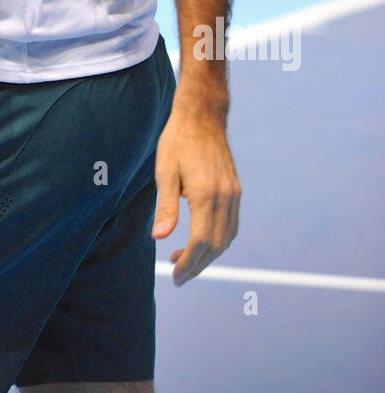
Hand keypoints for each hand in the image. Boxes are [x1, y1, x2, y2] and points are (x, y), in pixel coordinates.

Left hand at [151, 97, 240, 284]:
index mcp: (206, 194)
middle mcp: (225, 197)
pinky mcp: (235, 190)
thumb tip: (158, 237)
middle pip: (217, 245)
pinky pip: (231, 225)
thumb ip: (165, 206)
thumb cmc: (178, 141)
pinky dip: (219, 240)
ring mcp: (233, 194)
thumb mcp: (165, 171)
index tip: (175, 277)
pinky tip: (201, 240)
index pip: (201, 241)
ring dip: (209, 255)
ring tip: (185, 259)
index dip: (189, 262)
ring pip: (227, 237)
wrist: (202, 116)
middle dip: (199, 264)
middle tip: (178, 275)